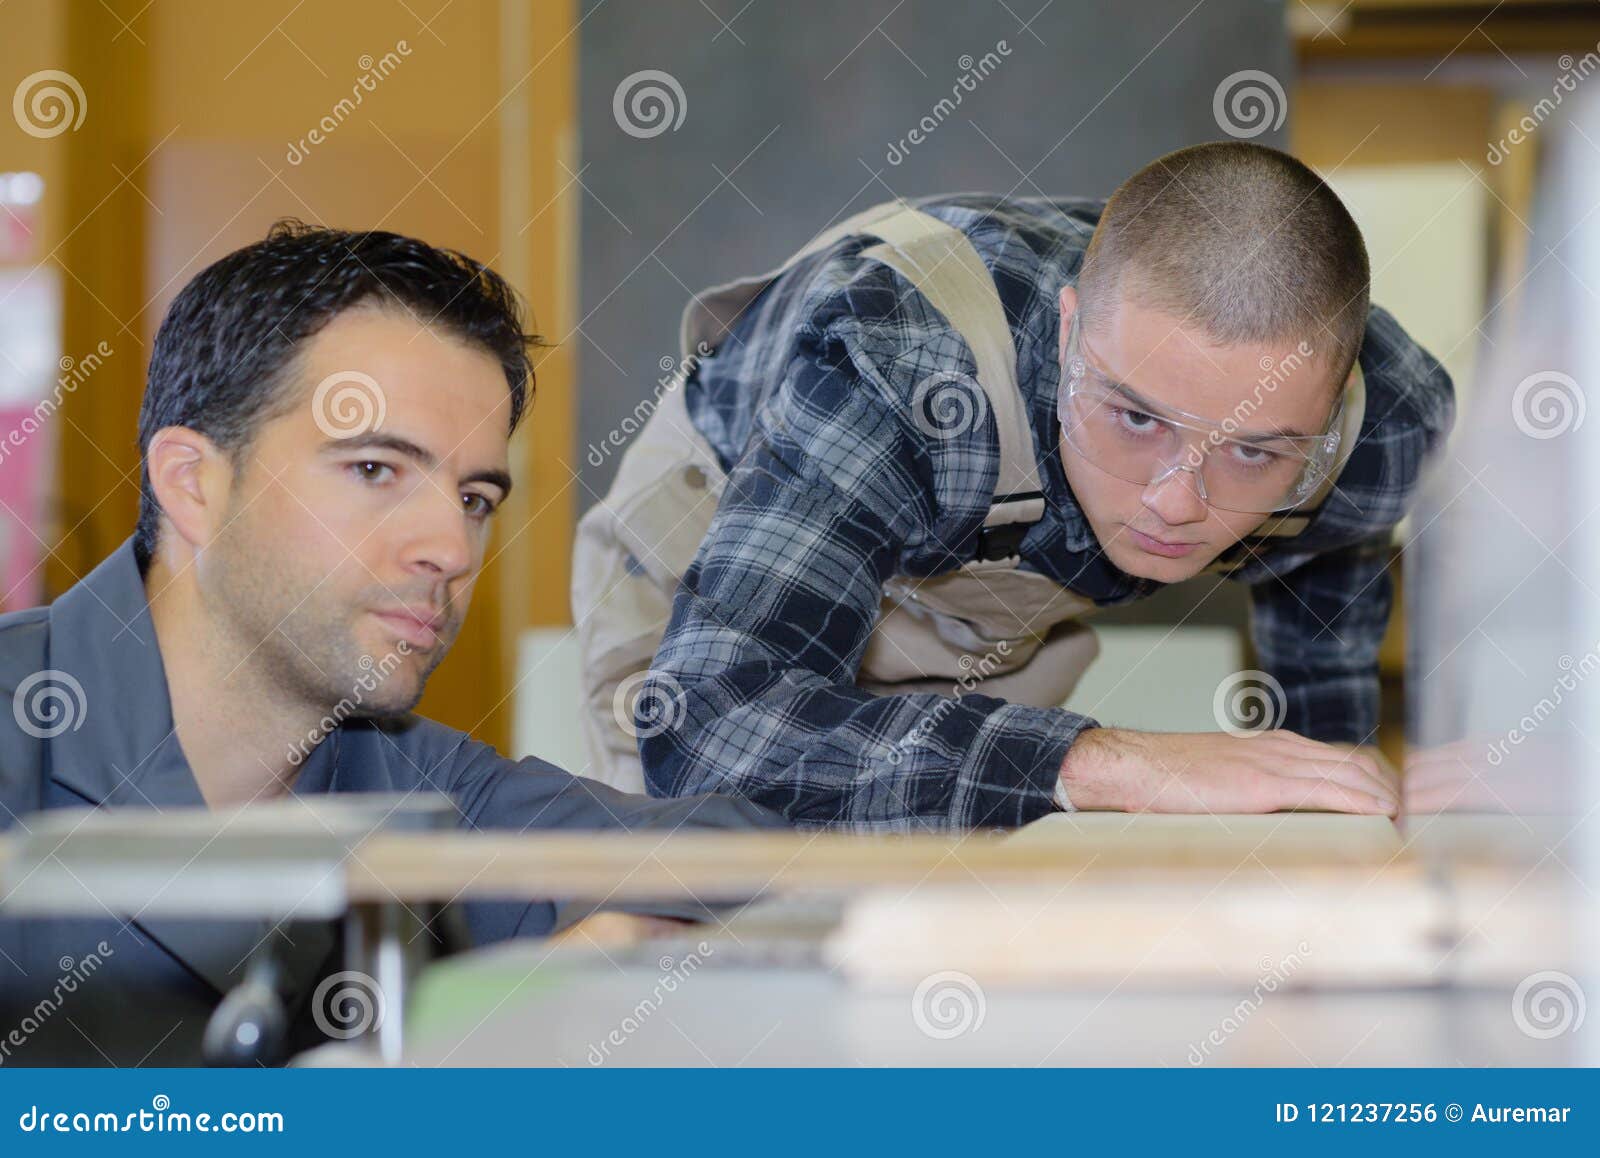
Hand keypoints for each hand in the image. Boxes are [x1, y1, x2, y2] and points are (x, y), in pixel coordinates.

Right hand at [1060, 726, 1399, 814]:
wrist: (1133, 767)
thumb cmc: (1169, 779)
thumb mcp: (1226, 779)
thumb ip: (1261, 792)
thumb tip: (1285, 821)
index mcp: (1277, 747)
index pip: (1349, 758)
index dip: (1383, 780)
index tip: (1407, 805)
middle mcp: (1285, 748)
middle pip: (1364, 763)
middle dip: (1400, 789)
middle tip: (1428, 818)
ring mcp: (1276, 762)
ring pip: (1356, 774)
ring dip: (1391, 798)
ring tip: (1417, 824)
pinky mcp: (1264, 784)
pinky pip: (1330, 791)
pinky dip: (1365, 803)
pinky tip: (1385, 818)